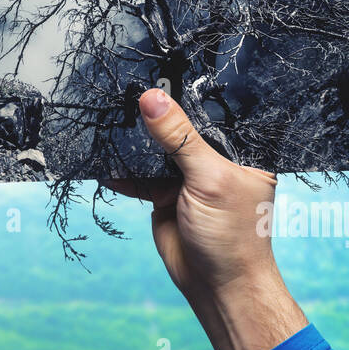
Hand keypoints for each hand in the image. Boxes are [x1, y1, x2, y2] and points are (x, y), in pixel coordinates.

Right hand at [105, 88, 307, 349]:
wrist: (216, 287)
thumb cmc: (233, 236)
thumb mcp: (209, 178)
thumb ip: (180, 138)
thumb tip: (152, 98)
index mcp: (243, 148)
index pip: (216, 107)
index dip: (191, 87)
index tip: (162, 62)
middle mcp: (217, 157)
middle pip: (182, 124)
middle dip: (158, 109)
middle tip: (128, 82)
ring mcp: (189, 175)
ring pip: (157, 147)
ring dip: (136, 138)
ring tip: (112, 112)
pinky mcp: (165, 194)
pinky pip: (139, 174)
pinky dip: (122, 169)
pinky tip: (105, 156)